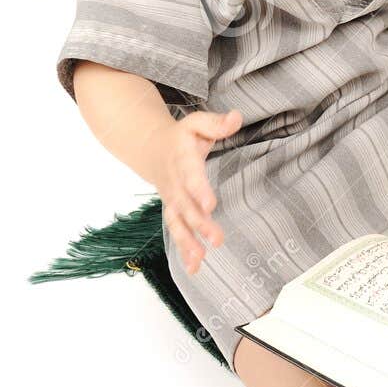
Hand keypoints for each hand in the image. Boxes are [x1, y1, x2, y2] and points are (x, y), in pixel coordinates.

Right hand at [152, 107, 242, 273]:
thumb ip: (216, 123)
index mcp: (181, 159)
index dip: (199, 189)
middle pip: (185, 205)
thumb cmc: (182, 136)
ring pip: (178, 223)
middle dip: (199, 223)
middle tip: (216, 238)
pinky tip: (195, 269)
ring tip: (201, 260)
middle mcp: (174, 183)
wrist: (150, 148)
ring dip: (188, 242)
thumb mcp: (196, 123)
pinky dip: (184, 250)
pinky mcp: (173, 211)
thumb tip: (237, 117)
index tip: (210, 203)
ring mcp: (171, 199)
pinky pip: (177, 231)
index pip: (191, 175)